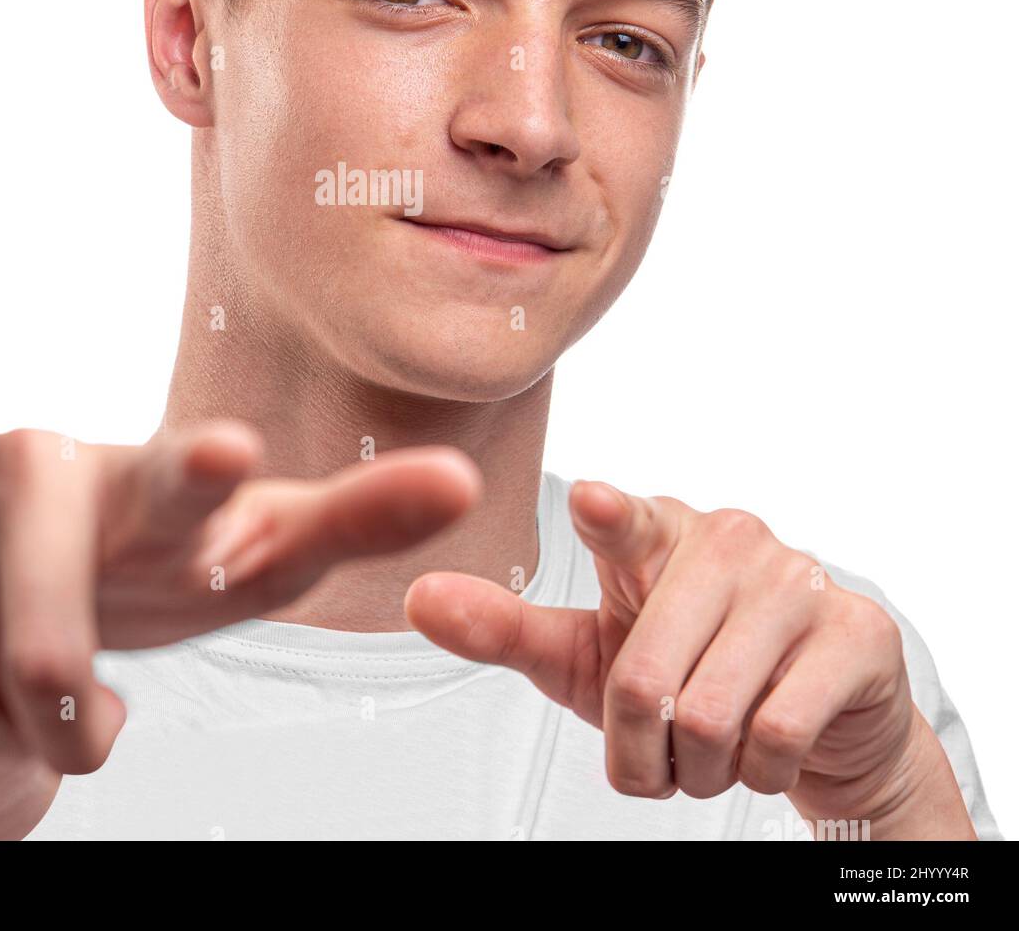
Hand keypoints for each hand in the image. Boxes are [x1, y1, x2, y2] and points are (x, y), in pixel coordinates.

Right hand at [0, 423, 479, 792]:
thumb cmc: (147, 576)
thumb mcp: (246, 561)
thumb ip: (350, 521)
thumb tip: (460, 479)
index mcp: (148, 479)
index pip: (180, 481)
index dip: (201, 478)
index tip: (230, 461)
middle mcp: (39, 453)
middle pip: (44, 652)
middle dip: (56, 715)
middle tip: (68, 695)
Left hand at [406, 482, 963, 832]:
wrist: (816, 722)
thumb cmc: (686, 672)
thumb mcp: (587, 654)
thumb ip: (505, 627)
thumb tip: (418, 600)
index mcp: (657, 532)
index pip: (626, 522)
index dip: (610, 517)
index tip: (594, 503)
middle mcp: (730, 540)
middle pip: (646, 676)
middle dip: (639, 748)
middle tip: (657, 754)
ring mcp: (800, 581)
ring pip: (711, 715)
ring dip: (697, 769)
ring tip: (709, 751)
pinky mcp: (857, 633)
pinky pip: (779, 734)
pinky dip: (758, 772)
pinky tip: (765, 750)